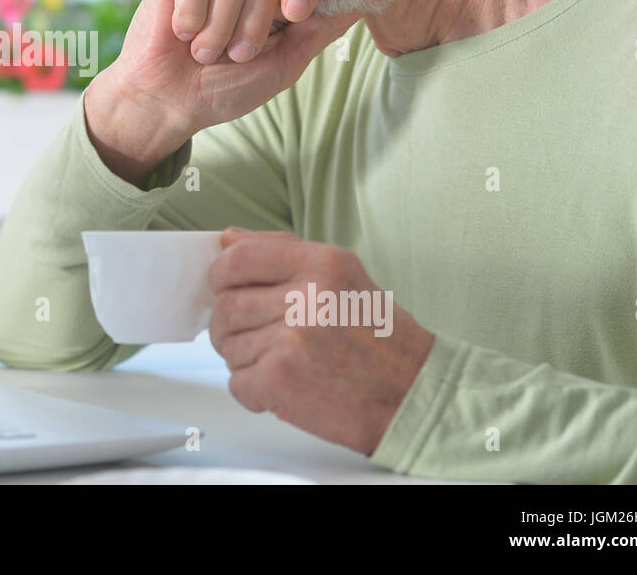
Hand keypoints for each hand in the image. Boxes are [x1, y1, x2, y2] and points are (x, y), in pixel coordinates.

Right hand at [84, 0, 357, 185]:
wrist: (170, 102)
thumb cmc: (226, 87)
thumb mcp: (284, 63)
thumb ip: (320, 30)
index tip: (296, 14)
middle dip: (257, 19)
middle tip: (238, 54)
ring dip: (222, 26)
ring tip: (206, 53)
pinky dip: (192, 13)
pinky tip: (183, 33)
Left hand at [208, 228, 434, 455]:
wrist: (415, 397)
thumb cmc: (381, 339)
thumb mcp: (342, 276)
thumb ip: (282, 251)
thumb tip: (228, 238)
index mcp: (322, 264)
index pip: (239, 257)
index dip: (221, 274)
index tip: (224, 287)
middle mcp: (307, 297)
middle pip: (226, 306)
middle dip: (230, 325)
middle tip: (255, 338)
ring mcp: (292, 340)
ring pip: (228, 345)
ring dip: (244, 360)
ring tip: (281, 364)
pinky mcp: (281, 380)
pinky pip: (236, 382)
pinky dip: (253, 391)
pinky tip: (285, 388)